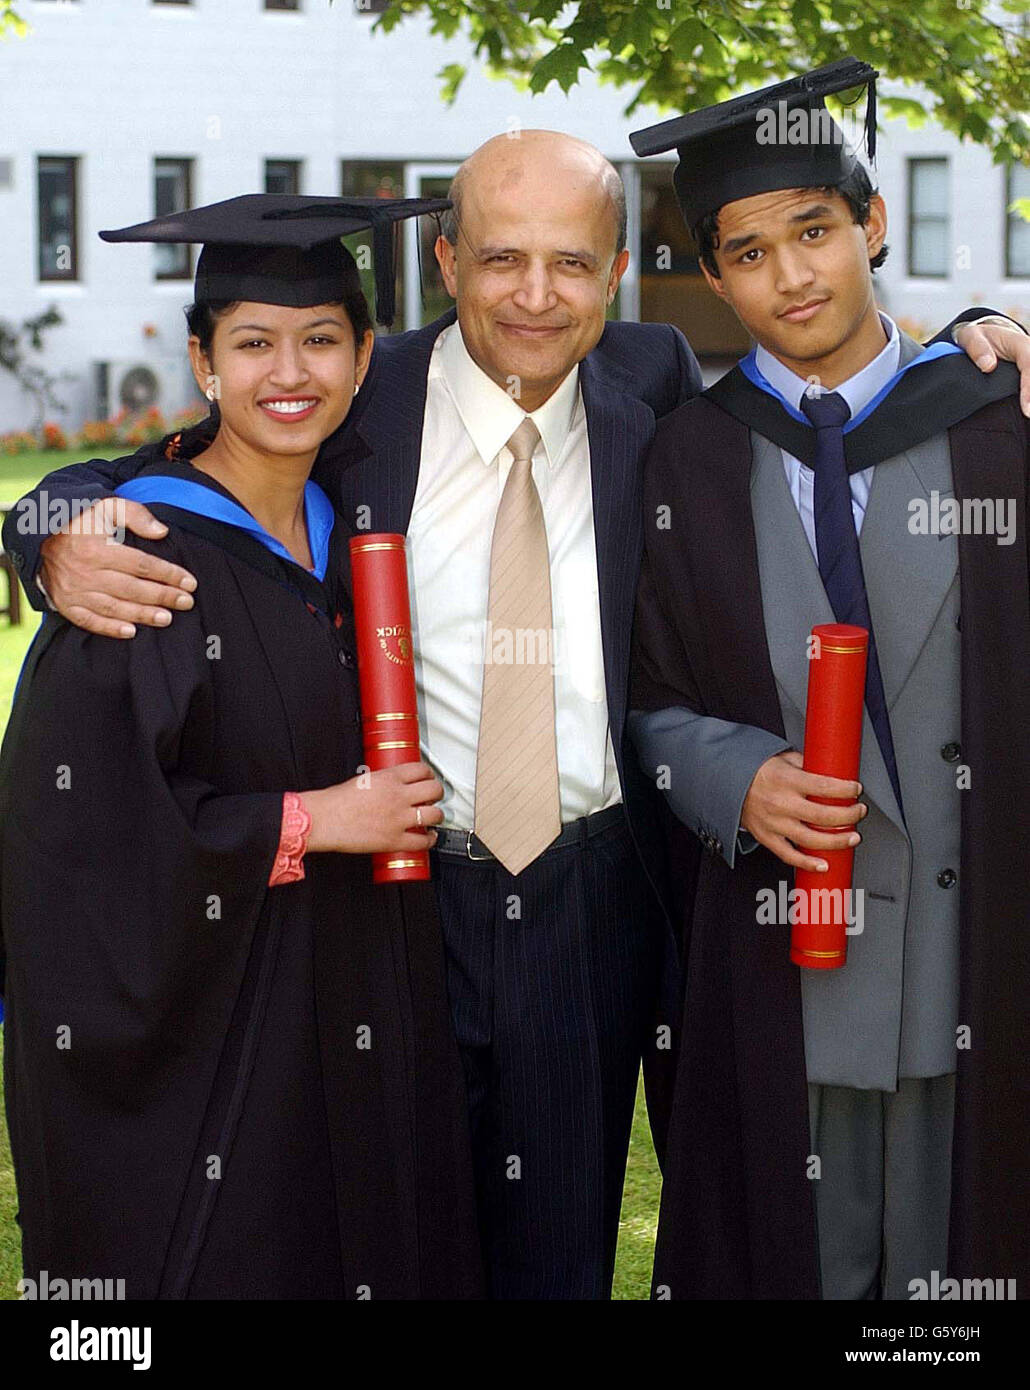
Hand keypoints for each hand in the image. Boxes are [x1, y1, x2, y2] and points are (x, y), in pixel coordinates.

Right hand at [39, 497, 196, 637]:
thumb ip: (134, 515)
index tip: (189, 582)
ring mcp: (74, 591)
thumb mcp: (105, 507)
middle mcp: (85, 572)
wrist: (39, 537)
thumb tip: (162, 532)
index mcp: (97, 548)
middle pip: (132, 588)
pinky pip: (89, 621)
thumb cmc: (80, 522)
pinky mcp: (66, 604)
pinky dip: (110, 629)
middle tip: (186, 602)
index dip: (168, 574)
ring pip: (114, 607)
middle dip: (162, 596)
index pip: (141, 564)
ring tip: (167, 619)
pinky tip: (131, 633)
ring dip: (142, 615)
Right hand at [302, 762, 444, 854]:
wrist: (323, 820)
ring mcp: (398, 818)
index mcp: (389, 778)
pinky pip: (423, 841)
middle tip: (434, 797)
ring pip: (435, 814)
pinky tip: (429, 837)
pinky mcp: (394, 840)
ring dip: (437, 816)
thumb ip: (384, 781)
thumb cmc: (336, 801)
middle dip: (437, 793)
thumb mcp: (364, 779)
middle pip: (434, 790)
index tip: (429, 779)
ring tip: (433, 817)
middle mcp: (398, 796)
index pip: (422, 770)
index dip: (429, 774)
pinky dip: (430, 840)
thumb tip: (395, 785)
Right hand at [740, 750, 866, 872]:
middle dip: (849, 815)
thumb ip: (807, 764)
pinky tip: (823, 864)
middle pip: (824, 816)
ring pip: (811, 839)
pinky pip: (789, 855)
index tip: (856, 789)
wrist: (727, 782)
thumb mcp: (782, 758)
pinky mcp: (767, 837)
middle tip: (859, 812)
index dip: (846, 790)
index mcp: (787, 780)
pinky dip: (807, 863)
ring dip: (837, 841)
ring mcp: (774, 823)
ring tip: (853, 837)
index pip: (825, 787)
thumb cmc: (757, 770)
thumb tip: (831, 769)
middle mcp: (781, 803)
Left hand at [953, 320, 1029, 416]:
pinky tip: (1025, 414)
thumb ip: (976, 347)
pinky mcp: (1026, 377)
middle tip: (1028, 416)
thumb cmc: (977, 339)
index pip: (1029, 364)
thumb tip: (987, 366)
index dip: (1029, 388)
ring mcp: (1029, 366)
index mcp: (1020, 344)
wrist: (982, 339)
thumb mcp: (970, 336)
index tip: (1027, 410)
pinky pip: (1027, 387)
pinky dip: (1028, 400)